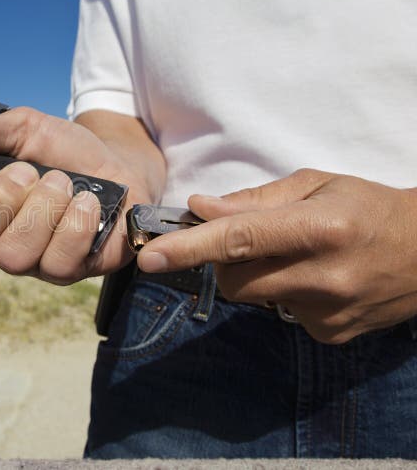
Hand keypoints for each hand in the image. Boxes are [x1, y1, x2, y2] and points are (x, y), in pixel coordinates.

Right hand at [0, 101, 158, 283]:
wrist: (119, 164)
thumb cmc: (65, 153)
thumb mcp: (26, 129)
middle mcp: (6, 245)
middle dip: (7, 201)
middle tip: (36, 173)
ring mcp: (41, 263)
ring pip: (20, 257)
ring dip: (47, 209)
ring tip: (68, 184)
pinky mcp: (78, 269)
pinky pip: (63, 263)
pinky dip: (77, 224)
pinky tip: (89, 203)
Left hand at [137, 168, 416, 343]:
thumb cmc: (369, 208)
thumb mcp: (316, 185)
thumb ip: (253, 200)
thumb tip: (200, 208)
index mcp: (320, 227)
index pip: (240, 239)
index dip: (189, 248)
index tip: (150, 258)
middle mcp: (324, 276)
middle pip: (234, 279)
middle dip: (222, 260)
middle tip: (245, 239)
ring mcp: (328, 313)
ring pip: (252, 298)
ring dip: (254, 275)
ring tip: (292, 255)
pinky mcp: (330, 335)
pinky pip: (279, 313)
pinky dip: (281, 294)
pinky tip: (314, 279)